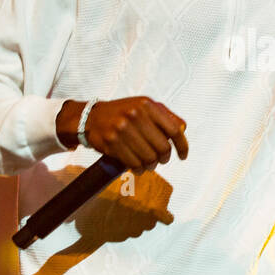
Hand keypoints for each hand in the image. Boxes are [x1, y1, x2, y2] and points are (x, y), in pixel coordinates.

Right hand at [73, 97, 188, 172]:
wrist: (91, 117)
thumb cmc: (123, 113)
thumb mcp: (143, 106)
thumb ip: (165, 115)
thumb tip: (183, 129)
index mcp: (147, 105)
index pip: (174, 129)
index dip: (182, 145)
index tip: (183, 156)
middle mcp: (135, 114)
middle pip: (162, 147)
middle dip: (164, 158)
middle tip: (160, 160)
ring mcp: (122, 128)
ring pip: (149, 158)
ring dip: (151, 166)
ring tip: (149, 164)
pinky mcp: (111, 142)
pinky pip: (133, 163)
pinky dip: (139, 169)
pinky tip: (138, 167)